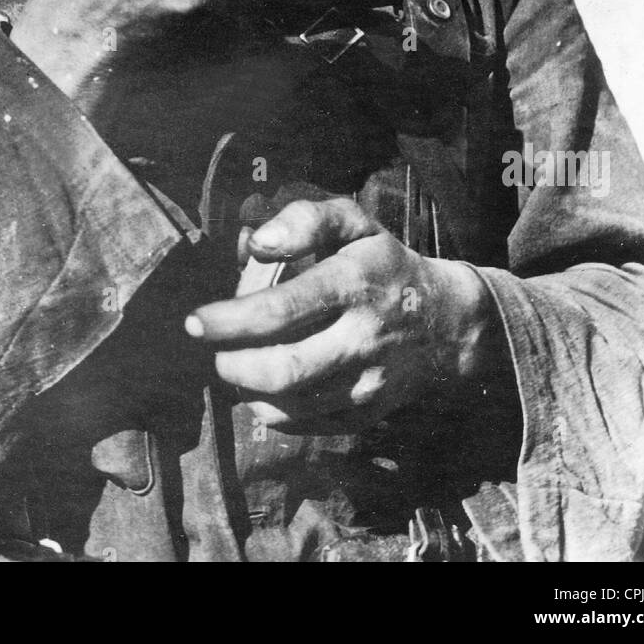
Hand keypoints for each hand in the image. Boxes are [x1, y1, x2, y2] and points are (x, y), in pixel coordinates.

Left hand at [185, 198, 507, 433]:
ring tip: (236, 366)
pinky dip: (275, 411)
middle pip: (284, 368)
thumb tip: (256, 243)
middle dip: (233, 365)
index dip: (229, 320)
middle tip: (215, 351)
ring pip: (293, 403)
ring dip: (249, 389)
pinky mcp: (370, 413)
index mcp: (354, 283)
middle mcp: (363, 336)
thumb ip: (305, 219)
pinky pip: (309, 425)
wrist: (447, 320)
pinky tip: (264, 389)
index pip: (281, 309)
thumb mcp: (355, 223)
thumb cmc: (384, 263)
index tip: (196, 321)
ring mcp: (369, 382)